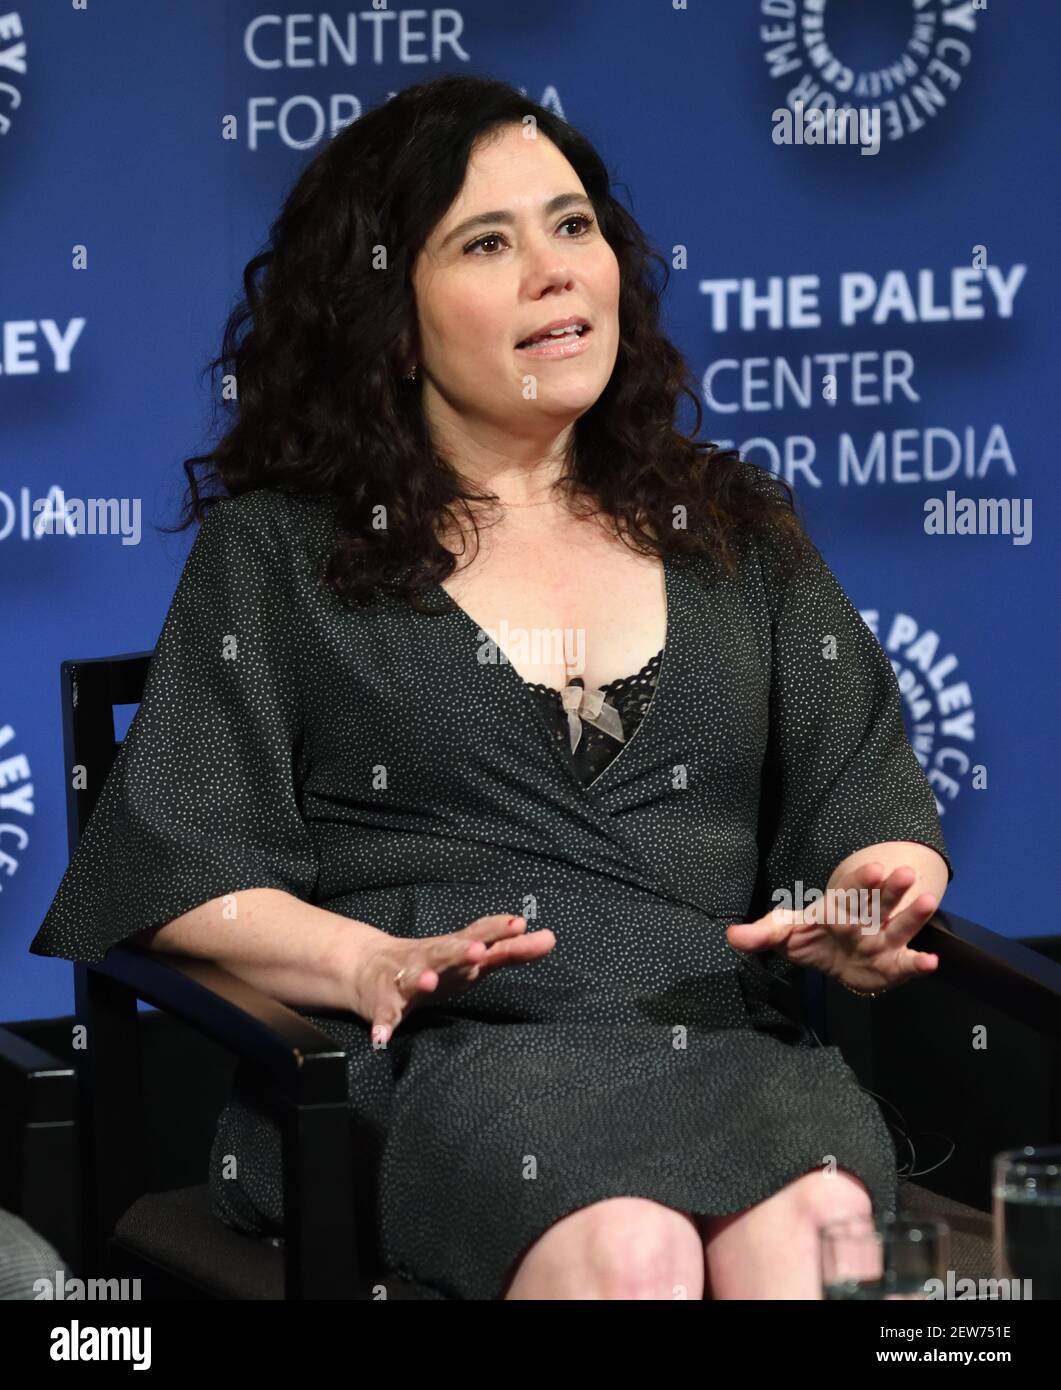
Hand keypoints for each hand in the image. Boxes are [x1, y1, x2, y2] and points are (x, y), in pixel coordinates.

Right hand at [353, 915, 554, 1045]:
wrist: (368, 966)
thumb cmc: (433, 961)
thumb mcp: (470, 954)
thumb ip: (508, 948)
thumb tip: (551, 938)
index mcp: (453, 949)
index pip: (479, 936)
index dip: (498, 932)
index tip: (520, 924)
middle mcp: (430, 958)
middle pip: (445, 951)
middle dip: (460, 950)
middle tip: (478, 951)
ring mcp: (404, 979)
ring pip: (412, 978)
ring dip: (421, 980)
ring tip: (429, 983)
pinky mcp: (383, 1003)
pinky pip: (383, 1016)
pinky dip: (382, 1025)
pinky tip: (382, 1038)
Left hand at [725, 861, 939, 994]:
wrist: (835, 959)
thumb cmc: (811, 937)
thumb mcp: (784, 933)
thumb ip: (761, 934)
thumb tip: (730, 935)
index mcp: (839, 907)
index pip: (850, 890)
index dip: (861, 881)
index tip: (873, 868)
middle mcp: (865, 920)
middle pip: (879, 902)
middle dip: (891, 889)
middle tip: (905, 873)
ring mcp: (881, 941)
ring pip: (898, 926)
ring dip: (913, 916)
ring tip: (928, 901)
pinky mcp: (893, 965)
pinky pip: (907, 964)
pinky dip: (920, 964)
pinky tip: (932, 962)